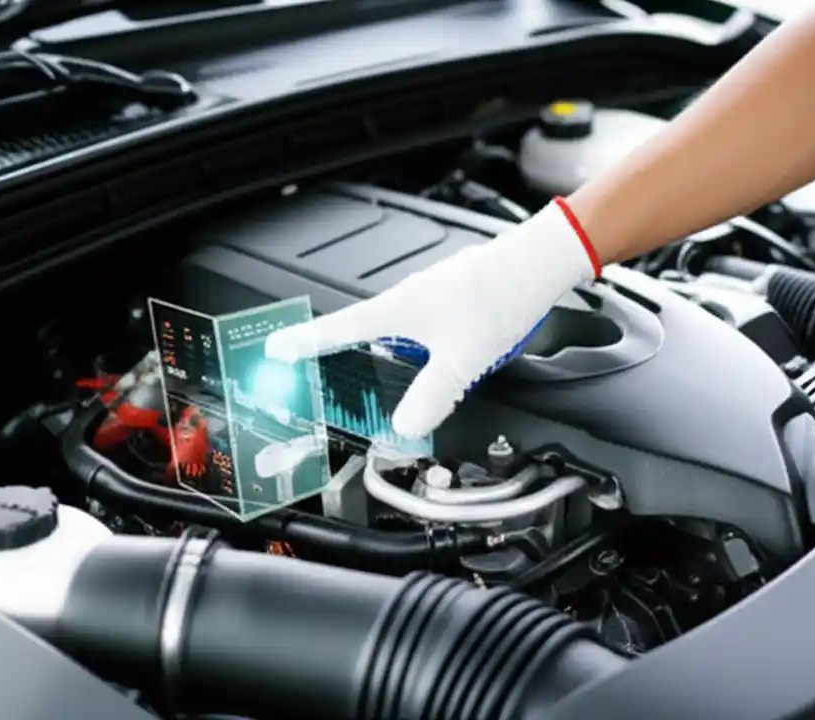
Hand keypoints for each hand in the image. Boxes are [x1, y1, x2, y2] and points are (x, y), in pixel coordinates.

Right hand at [263, 199, 600, 437]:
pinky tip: (439, 362)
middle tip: (323, 371)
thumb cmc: (499, 297)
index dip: (304, 343)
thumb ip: (431, 397)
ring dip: (386, 352)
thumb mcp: (462, 361)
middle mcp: (407, 298)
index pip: (337, 330)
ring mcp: (430, 295)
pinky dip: (417, 345)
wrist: (539, 262)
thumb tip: (405, 425)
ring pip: (397, 330)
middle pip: (363, 331)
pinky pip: (421, 326)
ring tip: (385, 380)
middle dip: (342, 353)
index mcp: (398, 310)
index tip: (276, 348)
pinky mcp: (451, 296)